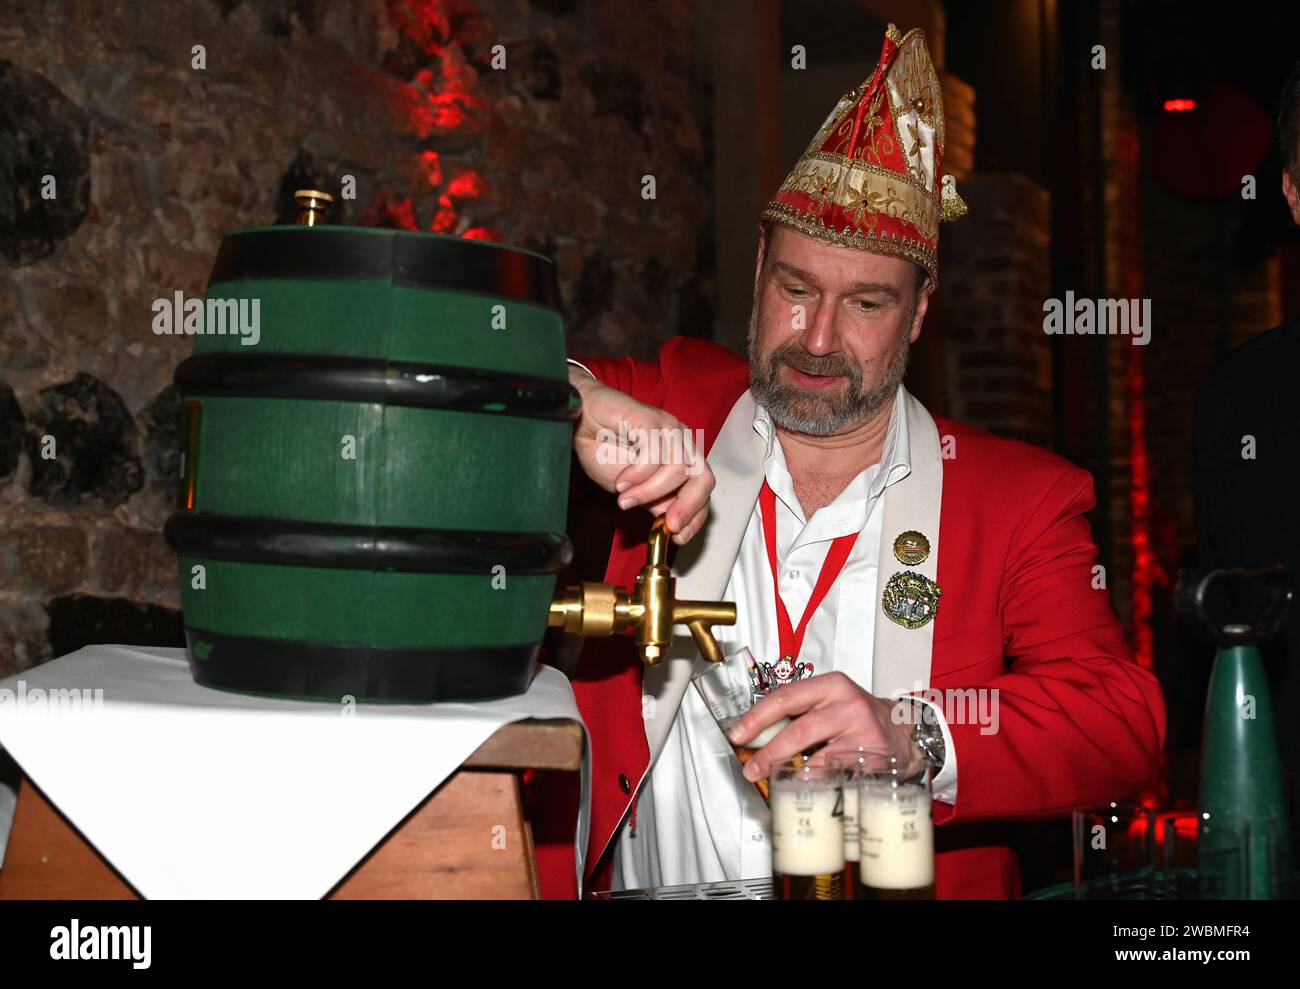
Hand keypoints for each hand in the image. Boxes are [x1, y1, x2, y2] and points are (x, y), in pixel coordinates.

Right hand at [570, 368, 714, 544]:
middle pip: (704, 478)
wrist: (577, 421)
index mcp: (681, 456)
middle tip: (667, 524)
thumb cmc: (602, 449)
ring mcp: (667, 427)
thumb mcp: (632, 488)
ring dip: (649, 492)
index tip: (678, 536)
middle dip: (687, 507)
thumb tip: (671, 523)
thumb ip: (654, 501)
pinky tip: (621, 481)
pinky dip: (637, 474)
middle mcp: (680, 440)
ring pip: (677, 469)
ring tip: (624, 498)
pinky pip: (654, 452)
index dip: (696, 516)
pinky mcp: (649, 417)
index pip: (703, 489)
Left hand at [726, 672, 922, 780]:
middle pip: (799, 729)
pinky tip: (802, 787)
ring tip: (772, 780)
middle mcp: (847, 705)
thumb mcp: (831, 702)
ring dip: (789, 772)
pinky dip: (815, 783)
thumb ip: (800, 713)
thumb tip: (757, 736)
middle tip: (752, 768)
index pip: (785, 697)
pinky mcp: (871, 758)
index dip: (757, 717)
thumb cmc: (859, 717)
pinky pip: (836, 775)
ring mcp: (862, 732)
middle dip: (769, 752)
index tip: (739, 734)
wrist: (905, 730)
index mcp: (831, 686)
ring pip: (817, 756)